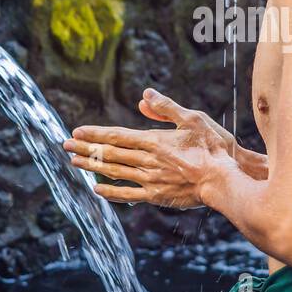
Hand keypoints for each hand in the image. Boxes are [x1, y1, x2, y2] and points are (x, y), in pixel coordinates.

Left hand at [63, 88, 235, 208]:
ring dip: (92, 167)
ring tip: (75, 163)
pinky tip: (97, 189)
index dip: (94, 134)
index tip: (76, 132)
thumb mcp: (193, 119)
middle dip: (85, 149)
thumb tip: (143, 96)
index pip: (117, 136)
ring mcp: (150, 180)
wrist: (225, 180)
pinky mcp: (157, 196)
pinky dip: (111, 192)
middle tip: (65, 146)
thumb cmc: (214, 147)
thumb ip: (166, 108)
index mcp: (154, 140)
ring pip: (114, 172)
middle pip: (110, 154)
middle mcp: (148, 161)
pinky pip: (128, 195)